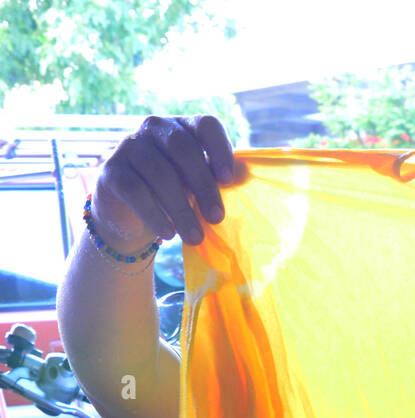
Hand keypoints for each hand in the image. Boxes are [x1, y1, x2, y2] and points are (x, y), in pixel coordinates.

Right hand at [90, 113, 237, 247]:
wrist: (128, 214)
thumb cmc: (172, 196)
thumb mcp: (196, 187)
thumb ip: (215, 180)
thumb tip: (245, 178)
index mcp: (182, 127)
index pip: (205, 125)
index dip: (219, 148)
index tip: (228, 180)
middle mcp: (155, 128)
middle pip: (182, 148)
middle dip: (203, 185)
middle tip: (216, 218)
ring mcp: (129, 146)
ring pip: (159, 172)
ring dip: (181, 208)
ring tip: (195, 237)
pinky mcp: (111, 171)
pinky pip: (135, 190)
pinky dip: (154, 214)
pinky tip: (169, 234)